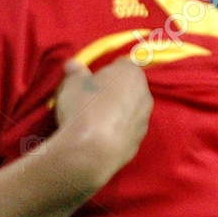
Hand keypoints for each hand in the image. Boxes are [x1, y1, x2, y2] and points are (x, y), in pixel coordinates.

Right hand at [47, 57, 152, 195]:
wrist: (91, 151)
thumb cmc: (83, 107)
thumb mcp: (72, 84)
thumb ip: (75, 73)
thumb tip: (72, 65)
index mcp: (132, 74)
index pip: (122, 65)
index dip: (107, 71)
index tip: (93, 80)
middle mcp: (145, 95)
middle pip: (130, 88)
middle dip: (116, 91)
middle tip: (94, 99)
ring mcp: (145, 121)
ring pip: (131, 111)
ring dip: (119, 112)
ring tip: (96, 121)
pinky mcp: (139, 143)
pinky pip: (127, 131)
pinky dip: (117, 132)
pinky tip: (101, 137)